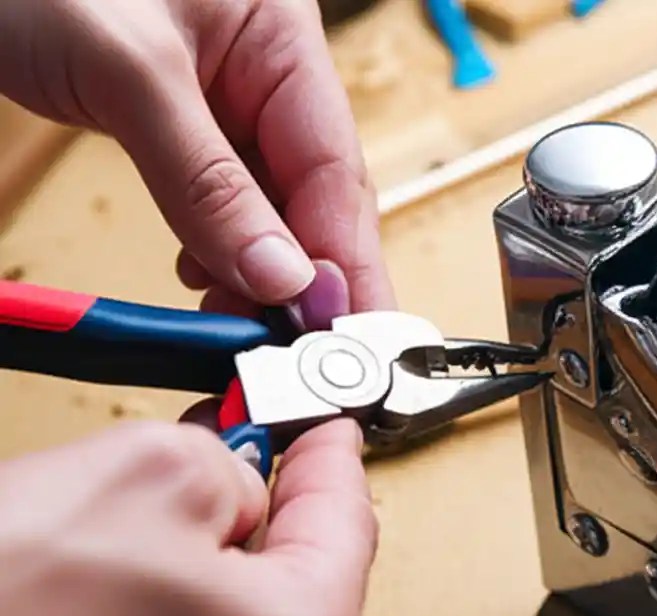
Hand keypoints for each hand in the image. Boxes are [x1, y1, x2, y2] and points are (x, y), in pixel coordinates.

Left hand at [0, 0, 396, 328]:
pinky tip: (208, 280)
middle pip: (315, 194)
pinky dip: (220, 249)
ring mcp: (225, 97)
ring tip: (244, 327)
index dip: (342, 256)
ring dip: (263, 273)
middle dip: (310, 277)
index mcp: (283, 38)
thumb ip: (206, 179)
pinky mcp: (182, 120)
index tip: (337, 330)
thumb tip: (279, 276)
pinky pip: (222, 199)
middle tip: (302, 353)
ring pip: (270, 205)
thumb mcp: (131, 73)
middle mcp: (266, 71)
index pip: (336, 166)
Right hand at [0, 419, 376, 615]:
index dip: (331, 449)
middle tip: (263, 429)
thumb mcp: (159, 466)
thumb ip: (236, 459)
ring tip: (200, 476)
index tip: (325, 417)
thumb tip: (245, 478)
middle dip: (284, 489)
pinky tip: (159, 540)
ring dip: (233, 530)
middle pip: (312, 562)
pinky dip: (195, 576)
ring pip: (257, 594)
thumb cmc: (10, 597)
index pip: (350, 518)